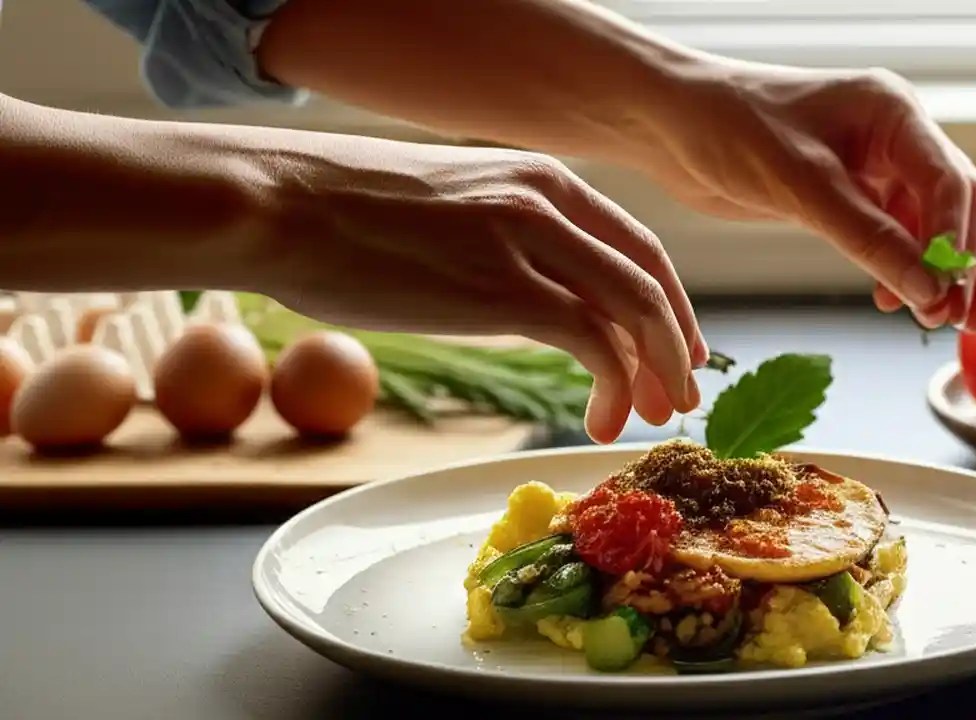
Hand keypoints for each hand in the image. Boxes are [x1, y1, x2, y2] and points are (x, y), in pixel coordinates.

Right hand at [255, 140, 706, 442]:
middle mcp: (549, 200)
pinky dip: (612, 385)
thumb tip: (515, 279)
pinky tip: (601, 416)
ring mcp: (531, 240)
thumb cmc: (339, 209)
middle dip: (674, 346)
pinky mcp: (505, 289)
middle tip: (677, 395)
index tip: (675, 348)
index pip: (635, 245)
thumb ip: (500, 233)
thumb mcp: (448, 204)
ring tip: (648, 417)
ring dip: (654, 372)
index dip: (668, 303)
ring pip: (636, 311)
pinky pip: (593, 342)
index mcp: (541, 178)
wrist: (278, 202)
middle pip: (649, 280)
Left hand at [633, 63, 975, 331]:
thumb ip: (868, 238)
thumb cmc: (728, 127)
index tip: (953, 297)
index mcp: (893, 111)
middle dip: (964, 262)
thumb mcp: (801, 185)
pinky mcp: (844, 191)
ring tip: (932, 320)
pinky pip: (891, 232)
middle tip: (969, 322)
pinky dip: (898, 267)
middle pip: (956, 204)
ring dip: (934, 270)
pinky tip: (890, 300)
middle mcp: (892, 133)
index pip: (952, 181)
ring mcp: (870, 162)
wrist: (668, 121)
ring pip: (927, 223)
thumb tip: (931, 289)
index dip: (960, 243)